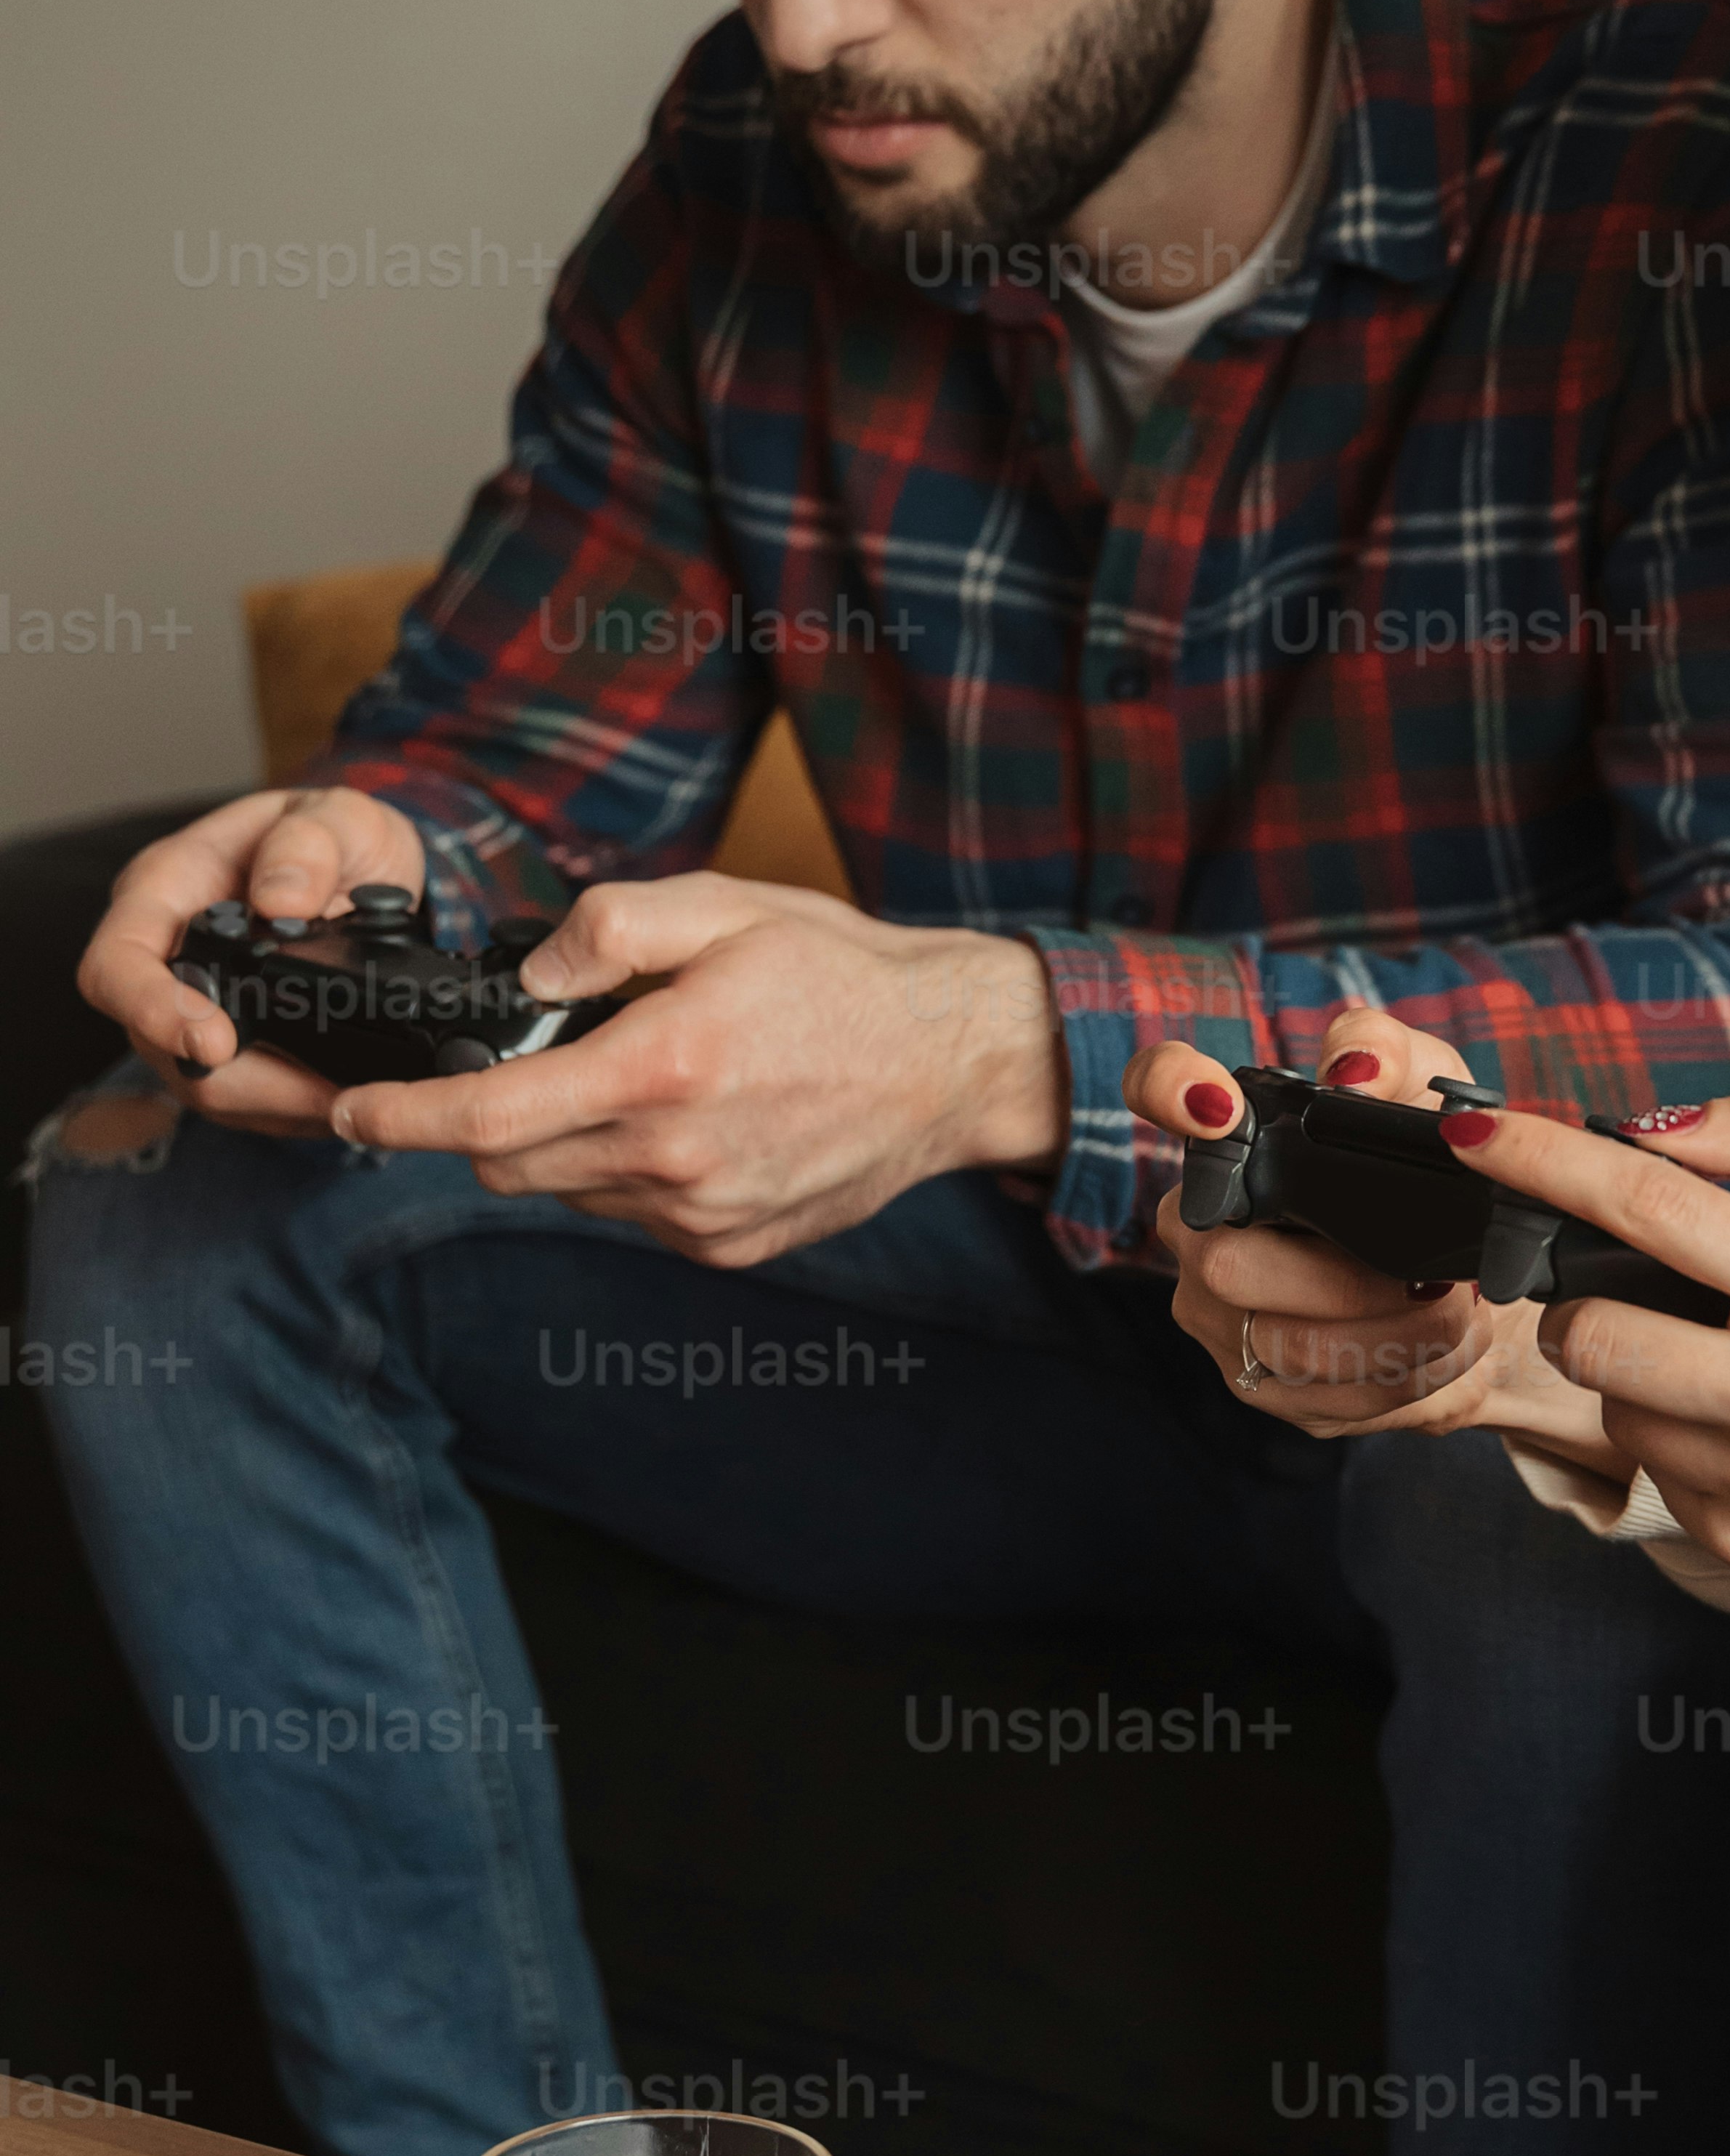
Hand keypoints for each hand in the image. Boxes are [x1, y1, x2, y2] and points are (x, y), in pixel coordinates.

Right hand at [79, 781, 438, 1136]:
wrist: (364, 865)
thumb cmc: (333, 833)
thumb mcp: (337, 816)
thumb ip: (310, 844)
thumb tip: (283, 903)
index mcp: (165, 891)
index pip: (118, 962)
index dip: (152, 1009)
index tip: (215, 1044)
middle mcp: (167, 956)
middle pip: (160, 1045)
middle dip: (239, 1081)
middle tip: (318, 1094)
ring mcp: (195, 1007)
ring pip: (206, 1085)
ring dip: (272, 1106)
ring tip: (345, 1101)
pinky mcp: (234, 1046)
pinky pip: (245, 1097)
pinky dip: (290, 1109)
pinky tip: (337, 1101)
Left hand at [323, 877, 1068, 1267]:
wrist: (953, 1065)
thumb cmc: (842, 976)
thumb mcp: (725, 908)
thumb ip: (609, 927)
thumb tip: (528, 970)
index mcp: (663, 1069)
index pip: (489, 1117)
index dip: (401, 1120)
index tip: (350, 1112)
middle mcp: (677, 1160)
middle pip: (512, 1165)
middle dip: (484, 1123)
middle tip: (519, 1068)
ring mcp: (704, 1215)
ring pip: (571, 1192)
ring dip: (565, 1146)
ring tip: (632, 1083)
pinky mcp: (729, 1247)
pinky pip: (634, 1216)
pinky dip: (628, 1174)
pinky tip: (686, 1125)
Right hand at [1129, 1005, 1617, 1459]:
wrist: (1473, 1284)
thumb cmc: (1431, 1172)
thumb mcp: (1430, 1091)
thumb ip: (1391, 1054)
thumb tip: (1353, 1072)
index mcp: (1230, 1143)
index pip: (1159, 1086)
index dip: (1171, 1090)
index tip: (1218, 1107)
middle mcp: (1199, 1232)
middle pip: (1230, 1266)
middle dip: (1353, 1283)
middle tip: (1438, 1277)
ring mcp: (1221, 1321)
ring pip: (1291, 1347)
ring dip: (1401, 1336)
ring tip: (1460, 1311)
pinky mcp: (1267, 1390)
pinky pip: (1334, 1398)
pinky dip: (1413, 1375)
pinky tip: (1449, 1347)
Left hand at [1438, 1084, 1729, 1629]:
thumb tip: (1652, 1126)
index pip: (1654, 1206)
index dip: (1546, 1162)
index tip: (1474, 1134)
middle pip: (1592, 1327)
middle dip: (1577, 1294)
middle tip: (1623, 1286)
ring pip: (1609, 1400)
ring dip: (1630, 1366)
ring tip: (1713, 1361)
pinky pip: (1645, 1464)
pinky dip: (1670, 1431)